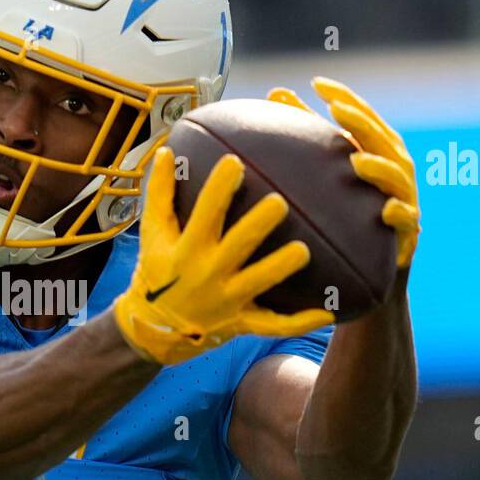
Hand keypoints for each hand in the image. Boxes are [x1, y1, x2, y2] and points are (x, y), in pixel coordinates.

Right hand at [113, 146, 334, 365]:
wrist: (155, 329)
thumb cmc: (156, 272)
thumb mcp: (152, 234)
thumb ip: (159, 193)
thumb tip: (167, 150)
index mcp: (186, 250)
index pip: (203, 214)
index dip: (217, 189)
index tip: (235, 163)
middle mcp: (207, 275)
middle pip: (236, 246)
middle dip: (257, 226)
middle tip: (279, 203)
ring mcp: (226, 301)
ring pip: (258, 283)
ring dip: (279, 268)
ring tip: (303, 251)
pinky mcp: (241, 322)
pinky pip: (273, 325)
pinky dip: (299, 322)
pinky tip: (327, 312)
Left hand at [267, 78, 419, 269]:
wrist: (365, 273)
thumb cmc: (342, 213)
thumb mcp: (323, 171)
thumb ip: (307, 133)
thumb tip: (274, 93)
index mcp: (376, 152)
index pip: (362, 118)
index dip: (344, 98)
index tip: (317, 83)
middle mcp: (393, 171)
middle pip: (382, 139)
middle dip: (362, 122)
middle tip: (337, 109)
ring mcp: (405, 199)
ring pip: (397, 177)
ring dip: (380, 167)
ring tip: (356, 162)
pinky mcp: (408, 233)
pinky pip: (408, 221)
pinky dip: (400, 213)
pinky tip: (385, 210)